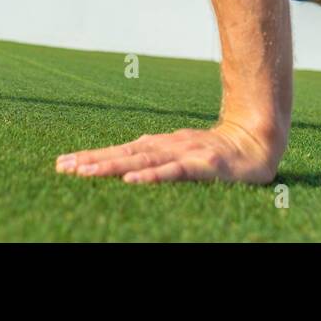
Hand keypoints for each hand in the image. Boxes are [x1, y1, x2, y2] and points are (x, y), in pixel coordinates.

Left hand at [54, 120, 284, 184]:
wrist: (256, 141)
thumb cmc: (216, 152)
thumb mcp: (180, 153)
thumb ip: (154, 158)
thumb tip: (122, 165)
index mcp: (159, 145)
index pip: (120, 151)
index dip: (92, 157)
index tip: (64, 164)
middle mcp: (167, 146)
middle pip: (124, 154)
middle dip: (93, 161)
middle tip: (64, 168)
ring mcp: (185, 153)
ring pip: (142, 161)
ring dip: (112, 167)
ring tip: (86, 172)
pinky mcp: (203, 164)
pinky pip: (174, 172)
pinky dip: (152, 176)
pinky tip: (132, 180)